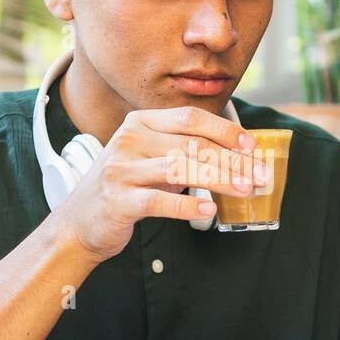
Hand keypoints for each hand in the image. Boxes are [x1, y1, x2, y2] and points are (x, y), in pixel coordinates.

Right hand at [52, 105, 265, 263]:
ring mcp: (120, 169)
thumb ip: (183, 151)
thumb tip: (236, 154)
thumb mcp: (151, 160)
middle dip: (231, 161)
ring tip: (244, 190)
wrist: (80, 221)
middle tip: (259, 176)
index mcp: (139, 123)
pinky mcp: (118, 200)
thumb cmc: (126, 188)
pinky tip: (210, 211)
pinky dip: (188, 207)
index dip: (225, 130)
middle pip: (190, 145)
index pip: (190, 118)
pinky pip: (159, 201)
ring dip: (218, 181)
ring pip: (179, 169)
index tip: (251, 147)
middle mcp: (128, 140)